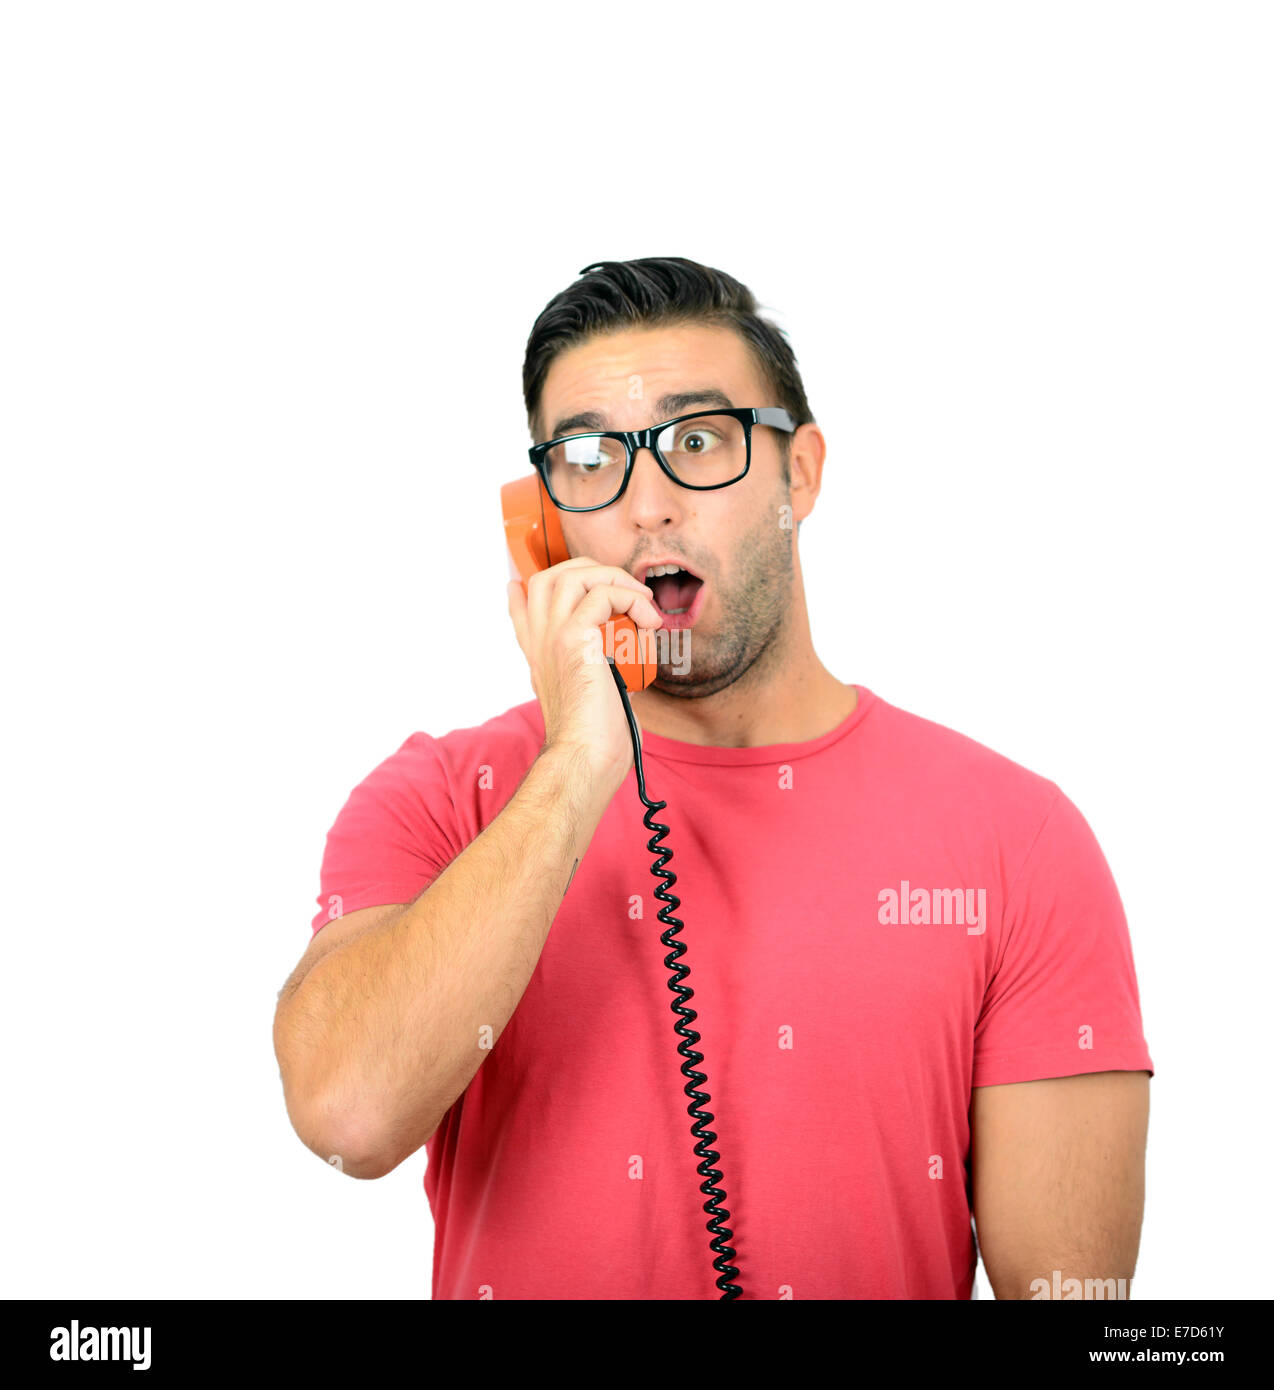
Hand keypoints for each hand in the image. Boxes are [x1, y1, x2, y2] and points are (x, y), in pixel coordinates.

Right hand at [507, 558, 661, 791]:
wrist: (586, 755)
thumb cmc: (593, 735)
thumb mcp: (588, 691)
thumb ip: (591, 666)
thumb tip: (612, 651)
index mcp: (538, 653)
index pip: (522, 604)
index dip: (531, 585)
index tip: (543, 582)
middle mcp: (540, 640)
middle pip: (549, 577)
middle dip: (591, 571)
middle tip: (625, 590)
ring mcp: (553, 635)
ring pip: (574, 575)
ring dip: (616, 579)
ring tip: (642, 603)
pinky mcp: (573, 637)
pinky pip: (603, 594)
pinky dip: (632, 600)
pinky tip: (648, 623)